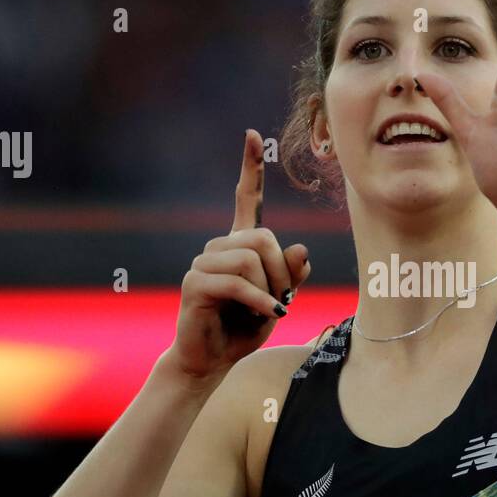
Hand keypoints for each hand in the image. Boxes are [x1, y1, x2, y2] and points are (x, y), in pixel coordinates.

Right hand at [164, 129, 311, 380]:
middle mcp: (218, 247)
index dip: (250, 168)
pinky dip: (260, 301)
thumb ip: (292, 275)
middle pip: (262, 237)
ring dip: (270, 289)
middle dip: (282, 271)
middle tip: (283, 300)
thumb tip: (301, 249)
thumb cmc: (244, 328)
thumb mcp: (280, 299)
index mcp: (238, 246)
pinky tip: (269, 315)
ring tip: (268, 311)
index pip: (245, 200)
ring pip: (250, 259)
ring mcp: (203, 263)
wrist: (212, 361)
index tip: (253, 135)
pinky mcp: (195, 284)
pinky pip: (238, 283)